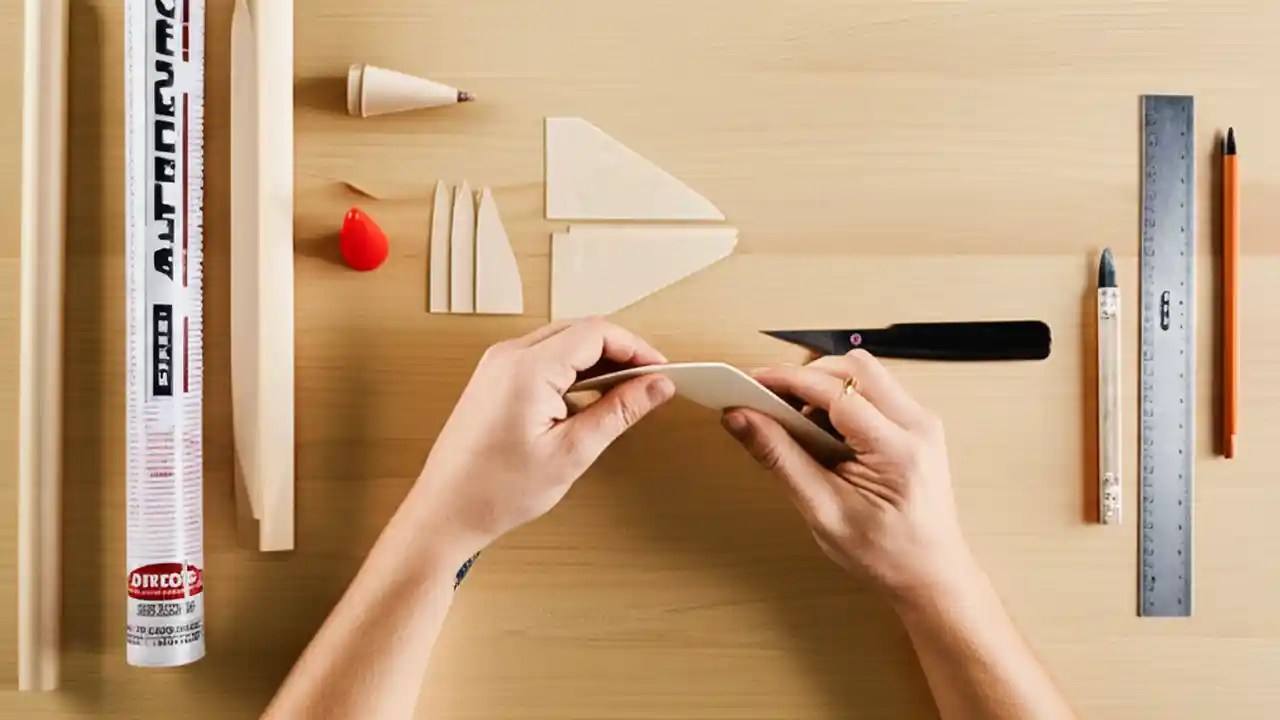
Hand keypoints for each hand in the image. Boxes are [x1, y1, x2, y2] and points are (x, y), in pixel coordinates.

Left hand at [407, 319, 675, 562]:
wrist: (446, 511)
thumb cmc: (497, 490)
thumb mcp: (572, 452)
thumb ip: (619, 412)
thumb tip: (656, 386)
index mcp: (527, 369)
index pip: (596, 332)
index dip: (635, 347)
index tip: (659, 370)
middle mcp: (508, 357)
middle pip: (579, 331)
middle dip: (620, 352)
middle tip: (648, 383)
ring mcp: (497, 365)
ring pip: (562, 342)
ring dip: (596, 361)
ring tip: (623, 394)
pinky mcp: (494, 378)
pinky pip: (542, 358)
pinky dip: (572, 371)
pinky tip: (588, 400)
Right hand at [721, 350, 974, 603]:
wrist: (929, 574)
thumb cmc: (886, 554)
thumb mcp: (822, 511)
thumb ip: (780, 459)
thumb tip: (742, 419)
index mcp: (898, 450)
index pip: (837, 392)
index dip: (789, 380)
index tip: (752, 383)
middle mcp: (917, 426)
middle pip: (853, 367)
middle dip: (806, 376)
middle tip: (770, 402)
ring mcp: (919, 422)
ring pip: (862, 374)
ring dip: (823, 388)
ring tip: (797, 426)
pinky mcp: (913, 425)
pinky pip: (871, 392)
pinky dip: (838, 401)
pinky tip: (821, 435)